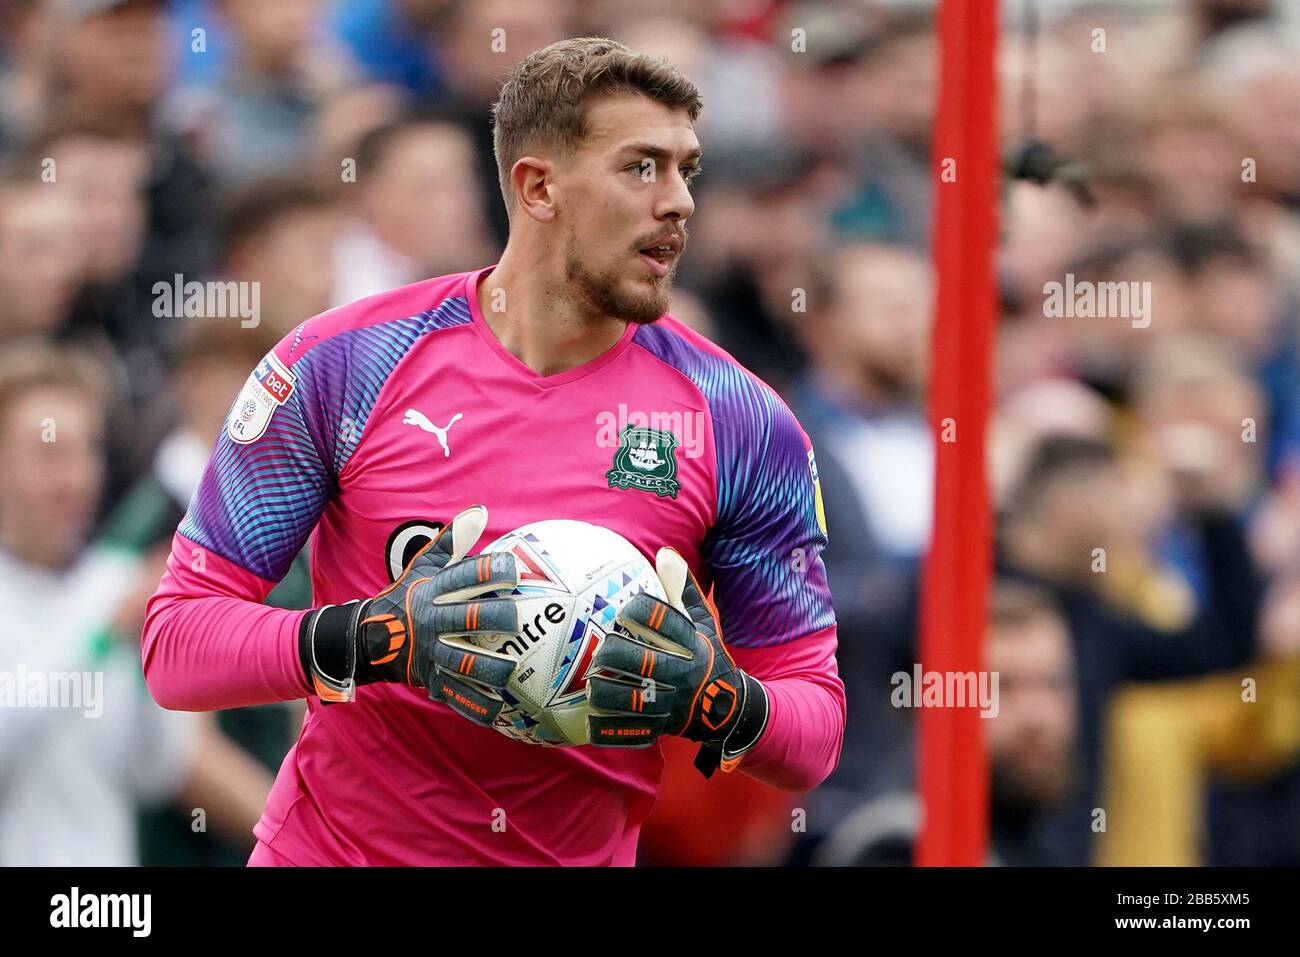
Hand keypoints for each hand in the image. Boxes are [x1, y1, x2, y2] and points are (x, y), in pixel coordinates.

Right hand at [301, 505, 521, 725]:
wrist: (369, 637)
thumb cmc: (408, 594)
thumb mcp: (423, 566)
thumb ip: (452, 540)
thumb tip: (479, 510)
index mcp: (433, 590)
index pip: (463, 575)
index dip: (490, 570)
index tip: (514, 569)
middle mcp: (432, 620)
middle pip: (467, 618)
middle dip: (495, 619)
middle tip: (517, 621)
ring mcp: (431, 652)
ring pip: (463, 661)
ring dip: (489, 668)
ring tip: (512, 670)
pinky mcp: (432, 679)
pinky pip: (457, 696)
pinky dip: (478, 705)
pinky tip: (501, 709)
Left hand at [585, 548, 768, 776]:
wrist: (728, 708)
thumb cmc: (707, 654)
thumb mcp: (703, 622)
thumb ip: (683, 589)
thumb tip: (664, 552)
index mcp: (694, 644)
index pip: (669, 623)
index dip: (643, 613)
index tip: (623, 610)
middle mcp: (685, 673)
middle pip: (647, 662)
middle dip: (618, 654)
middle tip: (602, 649)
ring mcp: (673, 704)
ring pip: (636, 700)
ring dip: (609, 692)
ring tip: (592, 684)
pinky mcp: (662, 728)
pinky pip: (632, 732)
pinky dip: (609, 730)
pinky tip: (590, 721)